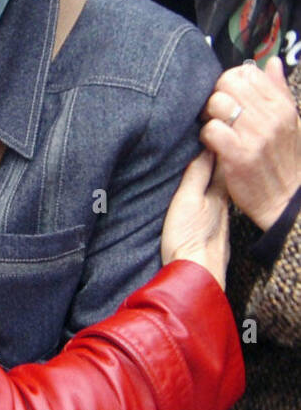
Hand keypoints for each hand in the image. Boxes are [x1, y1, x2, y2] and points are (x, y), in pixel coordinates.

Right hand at [161, 149, 229, 288]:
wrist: (195, 276)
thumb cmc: (189, 238)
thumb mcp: (188, 199)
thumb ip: (196, 174)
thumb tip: (205, 147)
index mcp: (218, 195)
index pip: (220, 164)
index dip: (214, 148)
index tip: (204, 132)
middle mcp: (222, 207)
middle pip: (220, 178)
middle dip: (212, 161)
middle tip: (201, 144)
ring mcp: (218, 223)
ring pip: (216, 193)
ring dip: (209, 180)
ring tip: (197, 167)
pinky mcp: (211, 236)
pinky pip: (212, 208)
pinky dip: (207, 197)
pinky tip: (200, 200)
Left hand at [200, 58, 300, 230]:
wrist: (287, 199)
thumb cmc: (284, 158)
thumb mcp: (290, 122)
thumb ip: (278, 90)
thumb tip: (272, 63)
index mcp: (281, 105)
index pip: (247, 72)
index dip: (230, 81)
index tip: (229, 96)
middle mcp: (269, 116)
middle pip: (227, 84)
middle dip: (216, 95)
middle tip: (217, 113)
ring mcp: (254, 135)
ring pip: (216, 104)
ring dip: (209, 115)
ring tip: (216, 127)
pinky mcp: (238, 154)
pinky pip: (211, 130)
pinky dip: (206, 136)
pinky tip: (213, 144)